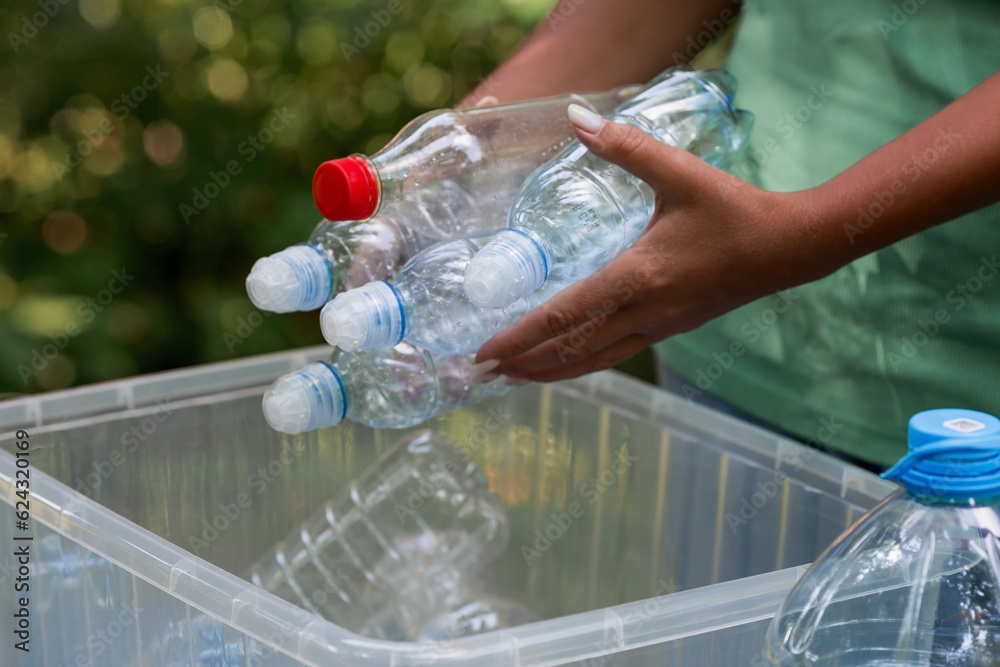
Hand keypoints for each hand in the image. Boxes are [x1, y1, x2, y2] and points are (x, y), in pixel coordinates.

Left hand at [476, 110, 841, 382]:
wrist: (789, 248)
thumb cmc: (734, 209)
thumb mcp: (679, 173)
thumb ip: (624, 147)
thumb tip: (576, 116)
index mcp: (638, 278)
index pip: (565, 315)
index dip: (521, 335)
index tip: (485, 352)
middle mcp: (644, 312)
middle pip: (571, 349)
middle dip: (524, 363)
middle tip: (482, 375)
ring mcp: (659, 326)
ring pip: (594, 361)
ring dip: (551, 371)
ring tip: (515, 378)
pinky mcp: (670, 328)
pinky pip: (615, 354)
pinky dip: (583, 363)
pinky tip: (568, 361)